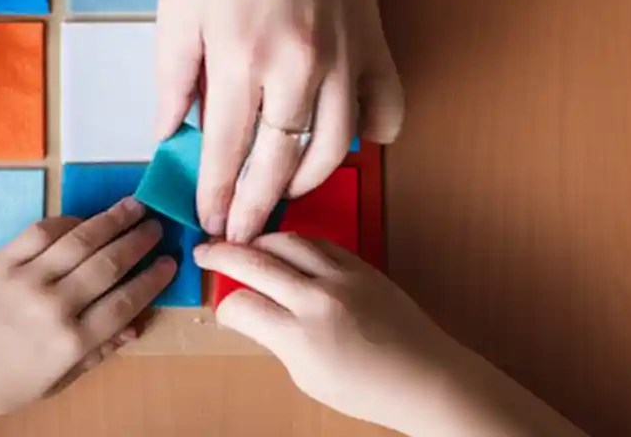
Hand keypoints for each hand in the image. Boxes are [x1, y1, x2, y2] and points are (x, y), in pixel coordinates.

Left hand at [0, 197, 176, 426]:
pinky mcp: (0, 262)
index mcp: (71, 343)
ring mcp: (25, 280)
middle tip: (158, 226)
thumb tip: (136, 326)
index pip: (125, 302)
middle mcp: (54, 307)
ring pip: (79, 241)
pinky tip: (84, 218)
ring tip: (134, 207)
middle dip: (139, 242)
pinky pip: (40, 233)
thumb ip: (97, 353)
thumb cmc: (0, 384)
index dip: (152, 280)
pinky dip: (67, 222)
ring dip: (112, 221)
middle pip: (108, 264)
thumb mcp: (55, 382)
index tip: (170, 263)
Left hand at [156, 0, 403, 241]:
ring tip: (281, 193)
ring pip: (333, 151)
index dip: (214, 196)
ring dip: (306, 183)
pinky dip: (370, 139)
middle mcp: (297, 71)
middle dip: (256, 208)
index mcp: (239, 59)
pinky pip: (384, 113)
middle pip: (278, 166)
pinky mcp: (376, 46)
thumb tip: (166, 132)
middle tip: (242, 232)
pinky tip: (347, 146)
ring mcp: (345, 62)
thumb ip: (171, 75)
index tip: (207, 223)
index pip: (224, 153)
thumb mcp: (178, 2)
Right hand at [195, 233, 473, 433]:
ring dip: (258, 240)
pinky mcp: (362, 266)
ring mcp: (343, 278)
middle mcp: (318, 299)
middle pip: (254, 261)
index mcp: (300, 336)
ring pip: (286, 240)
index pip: (240, 306)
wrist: (426, 377)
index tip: (226, 310)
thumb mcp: (307, 377)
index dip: (225, 307)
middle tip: (204, 251)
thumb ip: (276, 340)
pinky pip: (318, 242)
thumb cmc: (366, 389)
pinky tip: (285, 248)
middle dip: (221, 254)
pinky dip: (295, 242)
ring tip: (244, 244)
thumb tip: (253, 312)